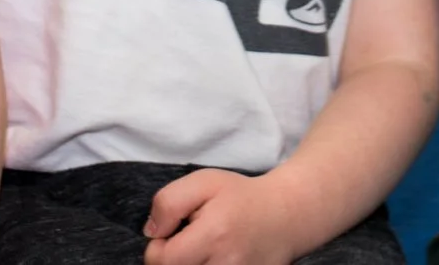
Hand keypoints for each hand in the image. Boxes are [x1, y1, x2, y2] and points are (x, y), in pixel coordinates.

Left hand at [142, 168, 300, 264]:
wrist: (286, 215)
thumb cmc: (241, 197)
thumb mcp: (204, 182)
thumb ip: (169, 202)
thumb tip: (151, 232)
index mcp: (213, 234)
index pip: (162, 261)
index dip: (157, 248)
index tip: (169, 236)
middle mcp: (226, 263)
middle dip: (172, 261)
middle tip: (186, 244)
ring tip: (200, 252)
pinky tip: (213, 260)